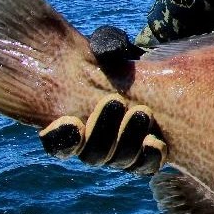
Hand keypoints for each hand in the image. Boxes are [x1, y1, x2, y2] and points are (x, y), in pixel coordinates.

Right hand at [37, 26, 167, 174]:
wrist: (147, 78)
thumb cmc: (115, 62)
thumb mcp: (108, 50)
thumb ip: (104, 48)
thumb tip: (108, 50)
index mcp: (73, 126)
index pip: (58, 144)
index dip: (61, 138)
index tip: (69, 121)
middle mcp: (94, 146)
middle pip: (93, 155)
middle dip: (102, 130)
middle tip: (114, 102)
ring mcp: (120, 153)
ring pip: (119, 161)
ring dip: (129, 140)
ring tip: (141, 114)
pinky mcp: (146, 154)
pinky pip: (145, 166)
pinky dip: (150, 157)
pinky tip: (156, 142)